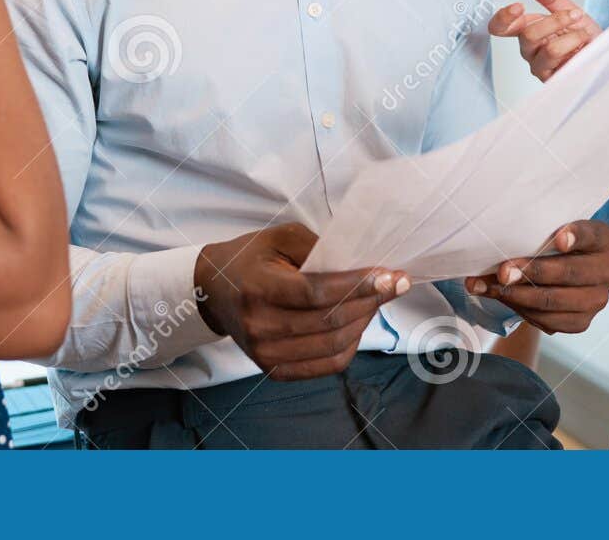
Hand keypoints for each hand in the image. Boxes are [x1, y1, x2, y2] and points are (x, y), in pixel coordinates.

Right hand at [194, 223, 408, 381]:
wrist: (213, 291)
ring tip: (377, 301)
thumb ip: (318, 247)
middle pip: (330, 320)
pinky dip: (350, 346)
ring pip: (333, 345)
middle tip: (395, 284)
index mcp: (258, 288)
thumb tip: (361, 264)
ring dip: (364, 322)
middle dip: (371, 301)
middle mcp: (260, 326)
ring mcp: (265, 354)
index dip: (357, 285)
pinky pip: (326, 366)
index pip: (316, 292)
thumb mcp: (279, 237)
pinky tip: (358, 324)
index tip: (390, 275)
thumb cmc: (250, 259)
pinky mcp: (273, 370)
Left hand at [464, 220, 608, 333]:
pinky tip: (502, 298)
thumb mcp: (552, 229)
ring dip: (518, 295)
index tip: (558, 239)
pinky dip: (521, 310)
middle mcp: (608, 271)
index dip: (575, 236)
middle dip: (531, 272)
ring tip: (491, 287)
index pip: (591, 235)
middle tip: (503, 272)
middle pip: (569, 272)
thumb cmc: (554, 241)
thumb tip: (495, 245)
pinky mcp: (582, 322)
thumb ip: (536, 234)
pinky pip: (549, 321)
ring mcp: (598, 300)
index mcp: (604, 240)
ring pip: (555, 301)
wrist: (565, 269)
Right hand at [489, 0, 601, 80]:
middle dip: (555, 21)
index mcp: (527, 31)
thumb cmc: (585, 36)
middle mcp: (529, 50)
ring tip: (583, 34)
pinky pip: (561, 63)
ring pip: (548, 49)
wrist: (603, 53)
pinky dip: (574, 49)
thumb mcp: (572, 12)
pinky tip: (582, 48)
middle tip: (574, 14)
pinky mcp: (552, 80)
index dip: (503, 18)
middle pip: (527, 34)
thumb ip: (554, 0)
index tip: (519, 6)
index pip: (500, 27)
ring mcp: (539, 66)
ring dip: (571, 37)